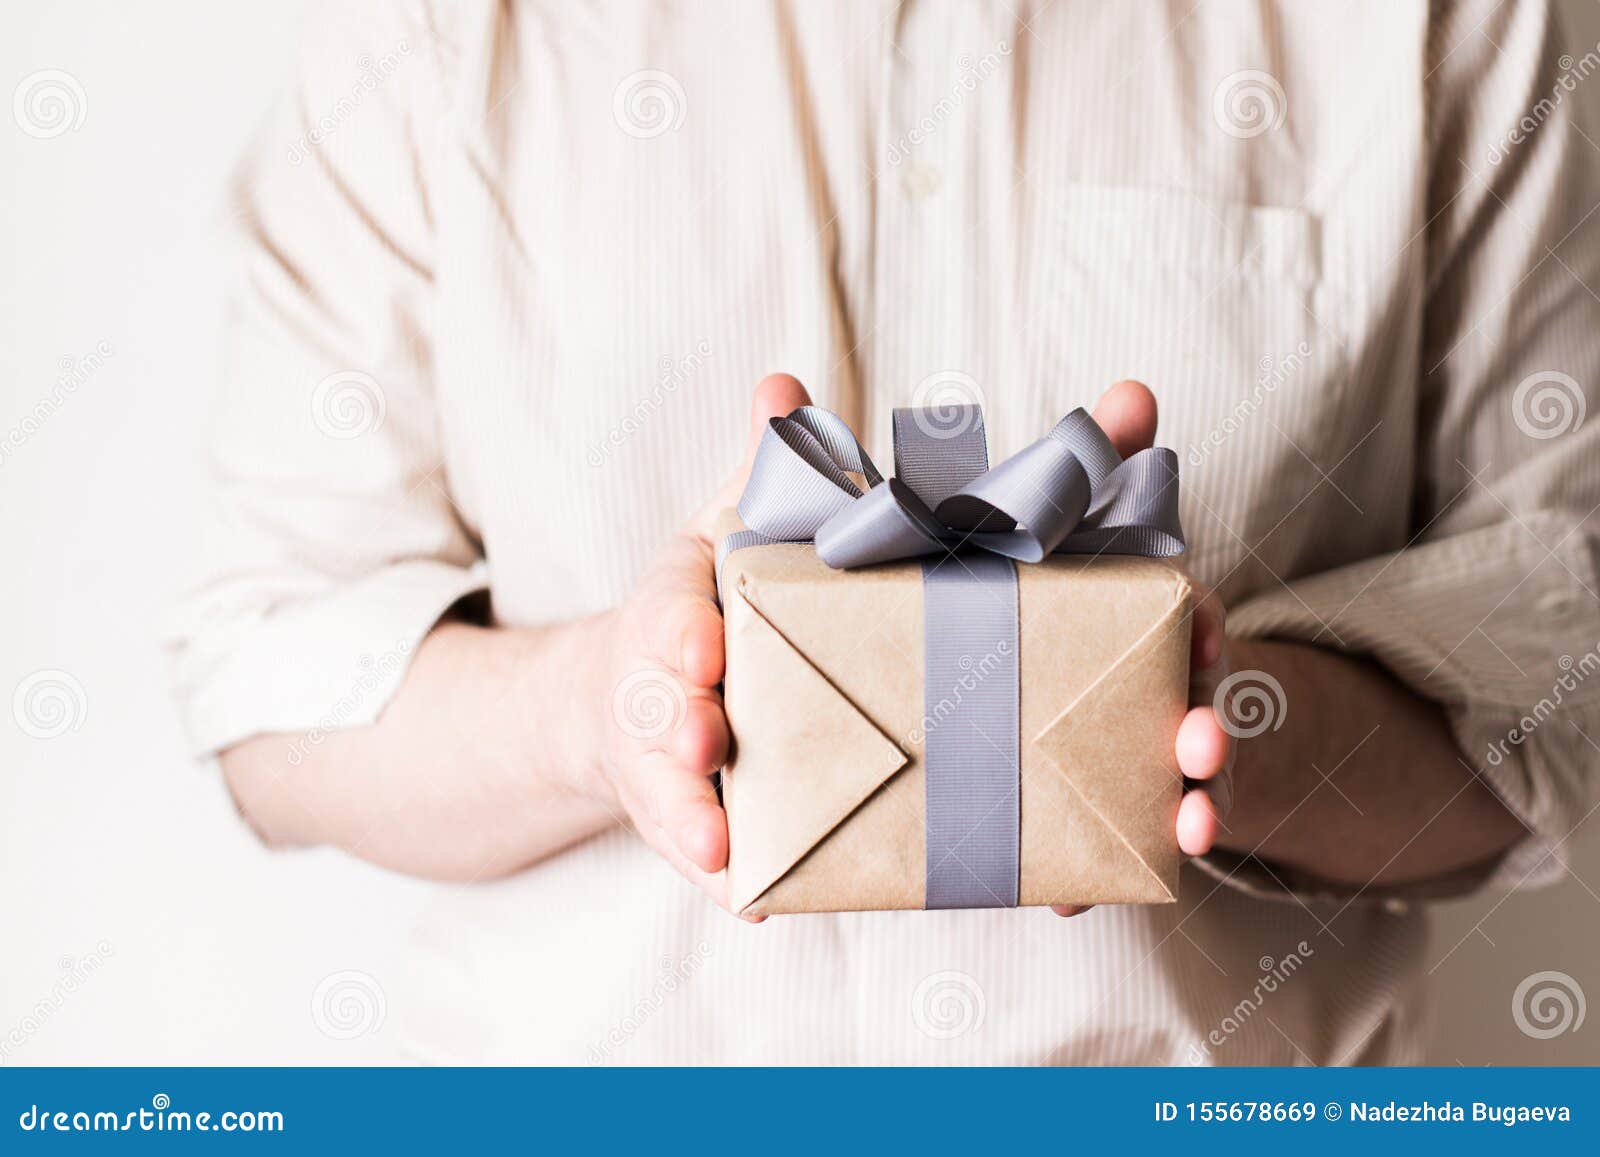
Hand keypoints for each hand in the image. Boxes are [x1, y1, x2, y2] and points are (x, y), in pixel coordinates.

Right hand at [596, 373, 812, 919]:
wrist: (633, 694)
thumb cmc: (707, 605)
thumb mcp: (726, 529)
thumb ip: (763, 470)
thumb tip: (784, 385)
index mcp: (672, 609)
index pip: (665, 613)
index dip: (678, 631)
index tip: (702, 648)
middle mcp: (655, 688)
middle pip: (654, 711)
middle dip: (676, 727)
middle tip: (707, 745)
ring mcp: (664, 759)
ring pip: (664, 792)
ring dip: (687, 818)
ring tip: (716, 847)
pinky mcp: (684, 817)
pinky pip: (697, 858)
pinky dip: (717, 881)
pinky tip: (750, 901)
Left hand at [1053, 380, 1234, 916]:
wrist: (996, 690)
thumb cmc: (1035, 600)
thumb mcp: (1045, 535)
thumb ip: (1087, 463)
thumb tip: (1138, 393)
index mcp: (1142, 625)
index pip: (1189, 618)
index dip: (1200, 626)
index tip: (1202, 632)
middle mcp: (1151, 691)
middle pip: (1199, 710)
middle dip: (1209, 728)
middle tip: (1201, 740)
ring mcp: (1129, 757)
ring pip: (1172, 787)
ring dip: (1193, 808)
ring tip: (1192, 825)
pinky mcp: (1093, 815)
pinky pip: (1099, 851)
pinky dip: (1090, 878)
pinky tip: (1069, 898)